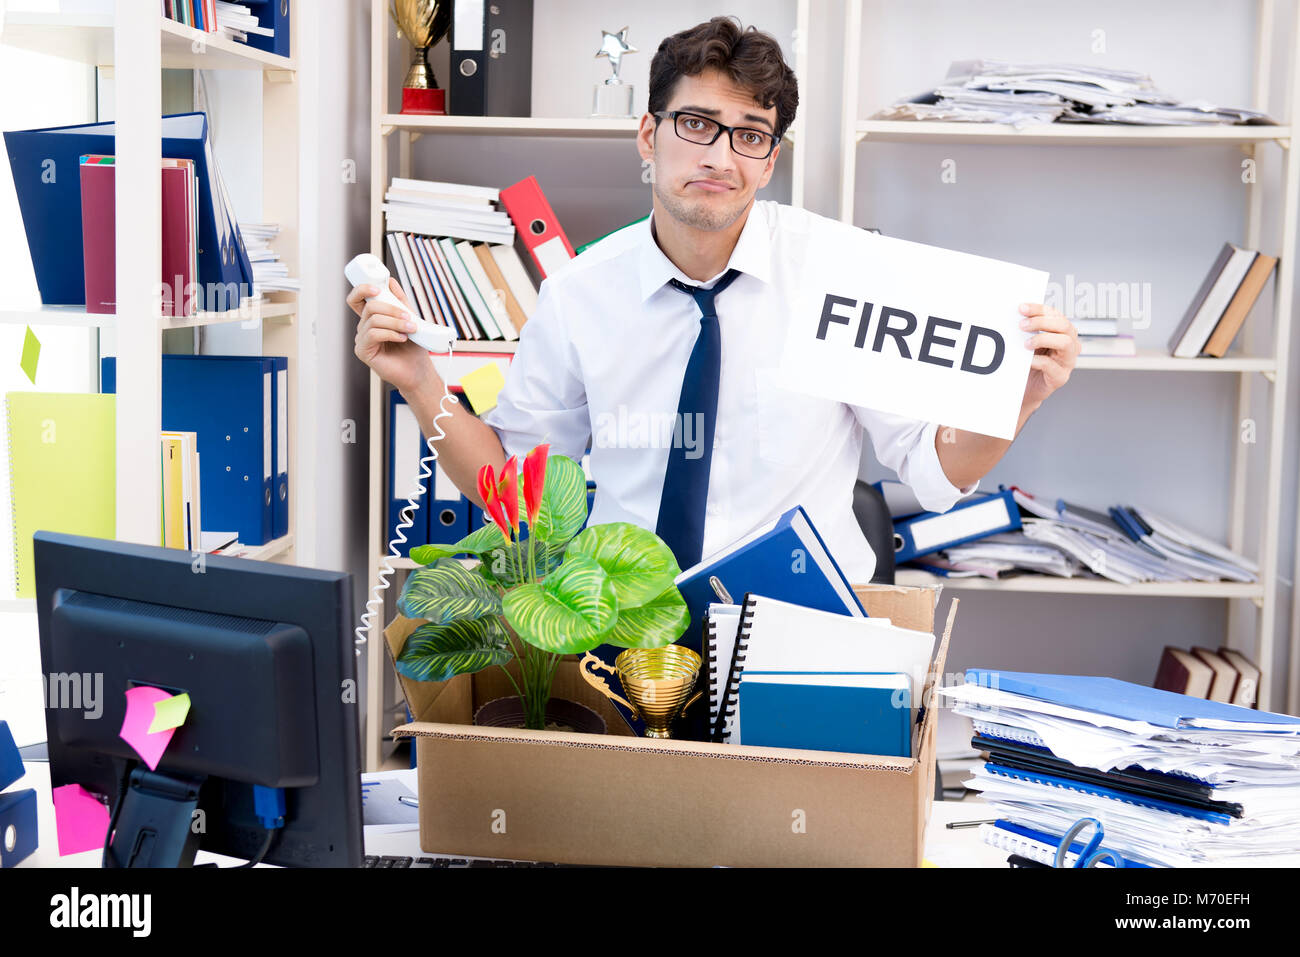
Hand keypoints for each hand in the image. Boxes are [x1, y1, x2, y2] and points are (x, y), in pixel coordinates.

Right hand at [349, 277, 435, 394]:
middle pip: (369, 306)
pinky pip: (373, 334)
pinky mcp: (363, 351)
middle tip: (408, 316)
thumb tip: (390, 281)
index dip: (362, 289)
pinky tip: (402, 338)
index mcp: (372, 318)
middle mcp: (364, 327)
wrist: (418, 371)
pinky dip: (390, 333)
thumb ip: (399, 301)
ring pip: (374, 320)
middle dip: (391, 308)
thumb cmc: (413, 347)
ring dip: (395, 322)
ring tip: (410, 329)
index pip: (357, 298)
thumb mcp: (409, 318)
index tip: (378, 288)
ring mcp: (362, 339)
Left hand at [1019, 302, 1078, 410]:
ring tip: (1025, 344)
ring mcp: (1068, 361)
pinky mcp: (1060, 377)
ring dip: (1043, 339)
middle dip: (1041, 322)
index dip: (1039, 309)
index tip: (1022, 308)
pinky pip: (1052, 366)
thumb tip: (1018, 313)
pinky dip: (1038, 360)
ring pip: (1065, 342)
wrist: (1027, 388)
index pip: (1056, 315)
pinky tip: (1027, 360)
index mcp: (1064, 332)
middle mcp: (1070, 344)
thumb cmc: (1030, 362)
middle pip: (1063, 325)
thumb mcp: (1031, 342)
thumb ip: (1029, 329)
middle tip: (1022, 325)